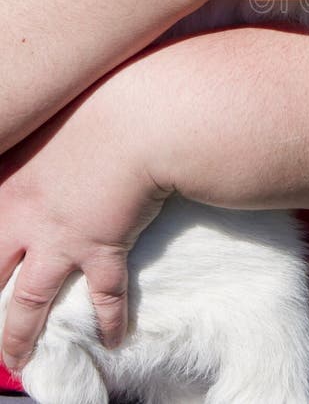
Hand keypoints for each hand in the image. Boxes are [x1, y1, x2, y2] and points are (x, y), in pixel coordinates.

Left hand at [0, 93, 167, 372]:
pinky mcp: (102, 247)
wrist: (145, 116)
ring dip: (20, 334)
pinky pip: (103, 294)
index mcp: (6, 177)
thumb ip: (41, 123)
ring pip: (27, 300)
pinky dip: (108, 319)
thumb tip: (42, 130)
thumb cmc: (103, 99)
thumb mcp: (56, 106)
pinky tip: (113, 338)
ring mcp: (59, 236)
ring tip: (21, 359)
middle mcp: (21, 214)